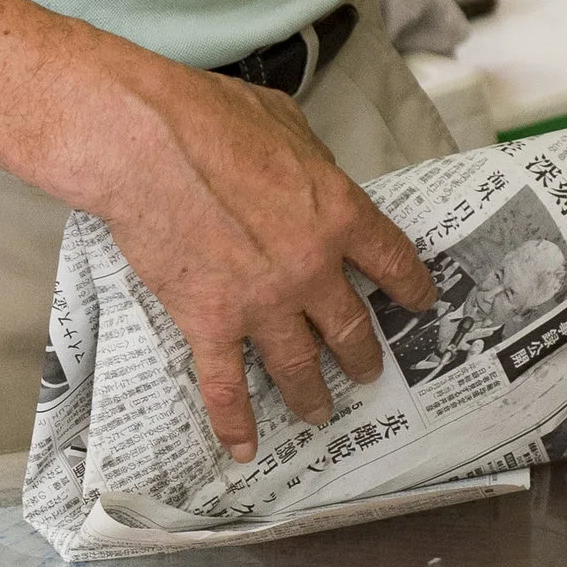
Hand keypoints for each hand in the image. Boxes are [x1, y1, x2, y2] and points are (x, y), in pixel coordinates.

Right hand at [83, 62, 434, 460]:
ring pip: (299, 366)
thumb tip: (314, 172)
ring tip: (320, 412)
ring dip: (313, 394)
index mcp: (338, 214)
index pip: (391, 260)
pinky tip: (244, 448)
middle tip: (368, 370)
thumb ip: (312, 161)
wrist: (145, 145)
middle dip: (363, 355)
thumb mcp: (285, 122)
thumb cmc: (208, 118)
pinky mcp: (209, 322)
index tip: (420, 302)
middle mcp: (310, 270)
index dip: (411, 286)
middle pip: (350, 327)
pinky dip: (236, 422)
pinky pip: (226, 386)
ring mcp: (262, 304)